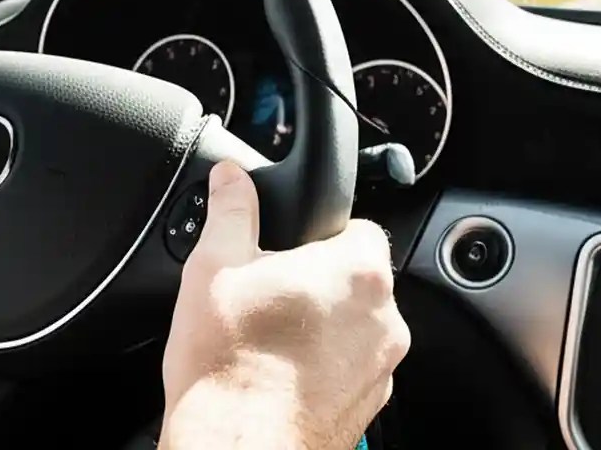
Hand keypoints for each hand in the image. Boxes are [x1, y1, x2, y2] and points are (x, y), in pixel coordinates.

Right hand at [159, 162, 409, 449]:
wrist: (237, 449)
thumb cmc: (229, 366)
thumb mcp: (215, 267)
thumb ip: (233, 210)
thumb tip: (232, 176)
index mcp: (357, 271)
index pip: (359, 226)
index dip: (320, 233)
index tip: (290, 249)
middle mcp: (385, 319)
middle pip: (358, 279)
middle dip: (318, 281)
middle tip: (268, 293)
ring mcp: (381, 368)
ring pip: (356, 326)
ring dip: (323, 325)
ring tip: (268, 337)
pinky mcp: (369, 406)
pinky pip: (351, 368)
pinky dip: (323, 366)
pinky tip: (278, 371)